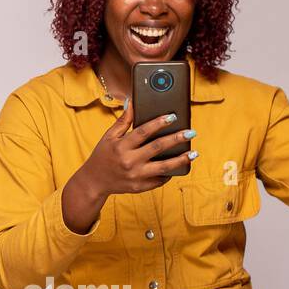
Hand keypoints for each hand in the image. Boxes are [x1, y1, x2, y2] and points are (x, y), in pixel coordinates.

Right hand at [76, 95, 197, 197]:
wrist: (94, 181)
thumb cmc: (103, 155)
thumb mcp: (109, 136)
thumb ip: (123, 120)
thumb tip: (131, 101)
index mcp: (121, 146)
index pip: (142, 132)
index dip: (158, 123)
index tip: (172, 116)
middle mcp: (129, 161)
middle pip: (157, 148)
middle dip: (176, 139)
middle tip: (191, 132)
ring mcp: (135, 175)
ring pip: (163, 167)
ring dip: (181, 159)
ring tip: (194, 153)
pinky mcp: (140, 187)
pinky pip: (159, 180)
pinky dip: (170, 173)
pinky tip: (180, 166)